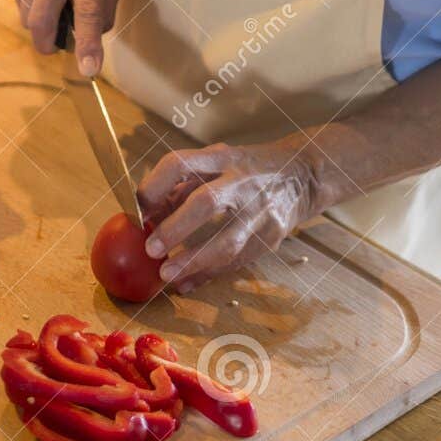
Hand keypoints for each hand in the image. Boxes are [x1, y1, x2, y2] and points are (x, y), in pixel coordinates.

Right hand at [11, 0, 122, 76]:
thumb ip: (104, 4)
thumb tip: (91, 37)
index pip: (87, 13)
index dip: (87, 45)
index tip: (88, 70)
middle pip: (41, 21)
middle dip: (47, 45)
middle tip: (58, 46)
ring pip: (26, 15)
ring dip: (40, 24)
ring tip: (56, 7)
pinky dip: (33, 5)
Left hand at [138, 140, 317, 289]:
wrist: (302, 174)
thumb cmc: (245, 169)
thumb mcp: (215, 161)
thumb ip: (181, 185)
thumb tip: (145, 215)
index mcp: (222, 157)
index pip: (181, 164)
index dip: (156, 185)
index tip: (139, 208)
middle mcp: (242, 181)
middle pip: (207, 202)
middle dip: (176, 228)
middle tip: (151, 248)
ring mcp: (261, 210)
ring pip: (227, 241)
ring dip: (194, 261)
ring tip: (166, 275)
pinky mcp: (272, 236)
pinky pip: (237, 261)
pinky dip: (209, 274)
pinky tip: (187, 282)